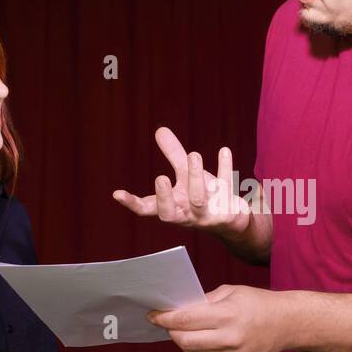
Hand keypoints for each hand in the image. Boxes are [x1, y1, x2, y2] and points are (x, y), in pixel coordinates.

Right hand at [112, 126, 252, 235]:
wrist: (233, 221)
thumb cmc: (204, 197)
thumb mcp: (186, 176)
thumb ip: (173, 155)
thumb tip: (160, 130)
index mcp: (172, 208)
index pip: (147, 209)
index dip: (132, 203)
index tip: (117, 193)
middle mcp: (186, 215)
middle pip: (169, 213)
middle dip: (164, 197)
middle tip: (160, 177)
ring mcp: (206, 217)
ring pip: (197, 201)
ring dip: (195, 177)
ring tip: (193, 155)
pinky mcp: (227, 213)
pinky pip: (225, 190)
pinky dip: (224, 169)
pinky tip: (224, 151)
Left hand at [148, 284, 288, 351]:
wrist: (288, 323)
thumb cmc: (258, 302)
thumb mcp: (231, 292)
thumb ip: (204, 301)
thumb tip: (178, 310)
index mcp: (227, 315)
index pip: (184, 319)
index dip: (164, 318)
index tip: (153, 315)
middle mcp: (230, 338)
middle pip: (184, 342)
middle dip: (171, 333)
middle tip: (167, 325)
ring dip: (184, 345)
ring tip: (186, 333)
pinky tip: (206, 341)